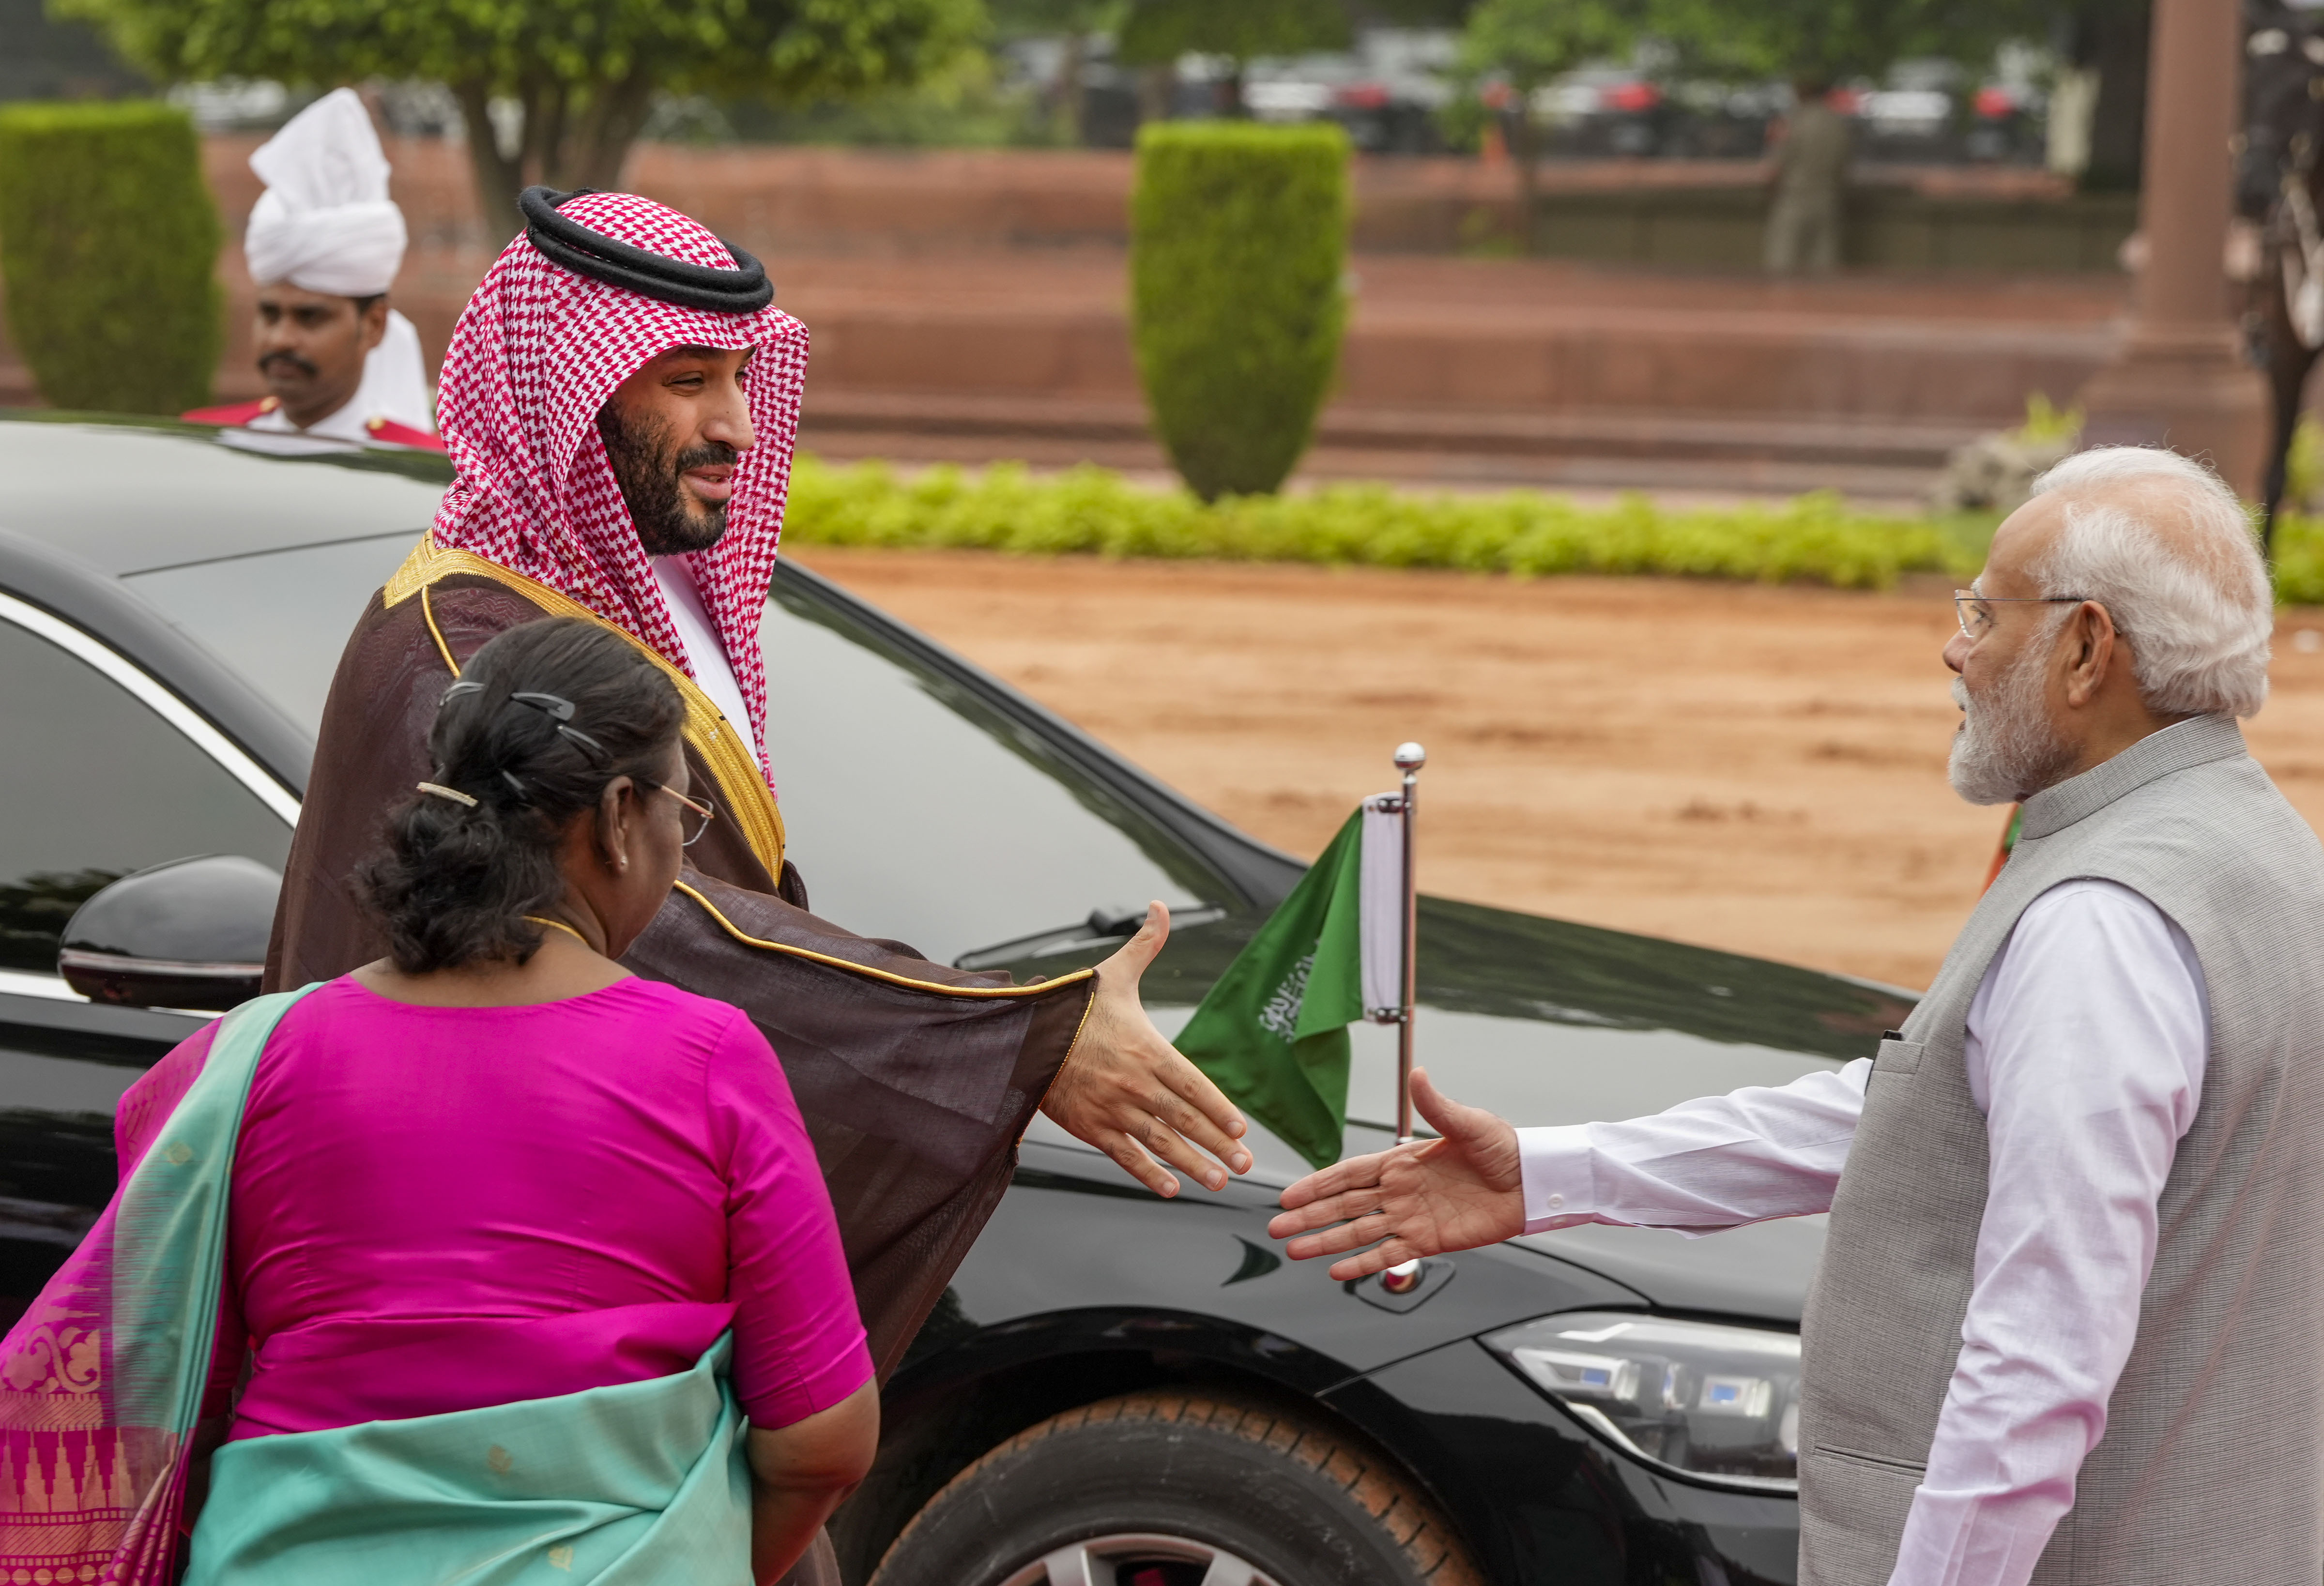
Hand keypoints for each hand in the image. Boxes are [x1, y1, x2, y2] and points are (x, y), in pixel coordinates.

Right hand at [1043, 901, 1252, 1196]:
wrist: (1023, 1035)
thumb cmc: (1073, 1007)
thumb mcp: (1114, 973)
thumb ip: (1146, 945)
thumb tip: (1160, 908)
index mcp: (1147, 1049)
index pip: (1194, 1085)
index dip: (1219, 1109)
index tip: (1240, 1129)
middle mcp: (1134, 1083)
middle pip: (1184, 1120)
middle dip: (1217, 1145)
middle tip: (1242, 1165)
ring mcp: (1112, 1108)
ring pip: (1160, 1143)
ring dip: (1191, 1165)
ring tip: (1216, 1181)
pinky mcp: (1090, 1126)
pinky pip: (1124, 1155)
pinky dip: (1147, 1174)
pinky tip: (1169, 1188)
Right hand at [1266, 1068, 1524, 1279]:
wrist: (1533, 1181)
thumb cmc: (1503, 1148)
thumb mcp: (1467, 1123)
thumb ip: (1435, 1104)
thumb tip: (1417, 1073)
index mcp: (1402, 1161)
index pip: (1349, 1175)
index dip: (1317, 1185)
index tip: (1289, 1196)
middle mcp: (1400, 1191)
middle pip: (1344, 1206)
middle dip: (1309, 1217)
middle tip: (1277, 1228)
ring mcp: (1412, 1217)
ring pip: (1359, 1232)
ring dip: (1326, 1242)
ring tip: (1295, 1251)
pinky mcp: (1430, 1240)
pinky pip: (1390, 1253)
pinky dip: (1363, 1264)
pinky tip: (1337, 1271)